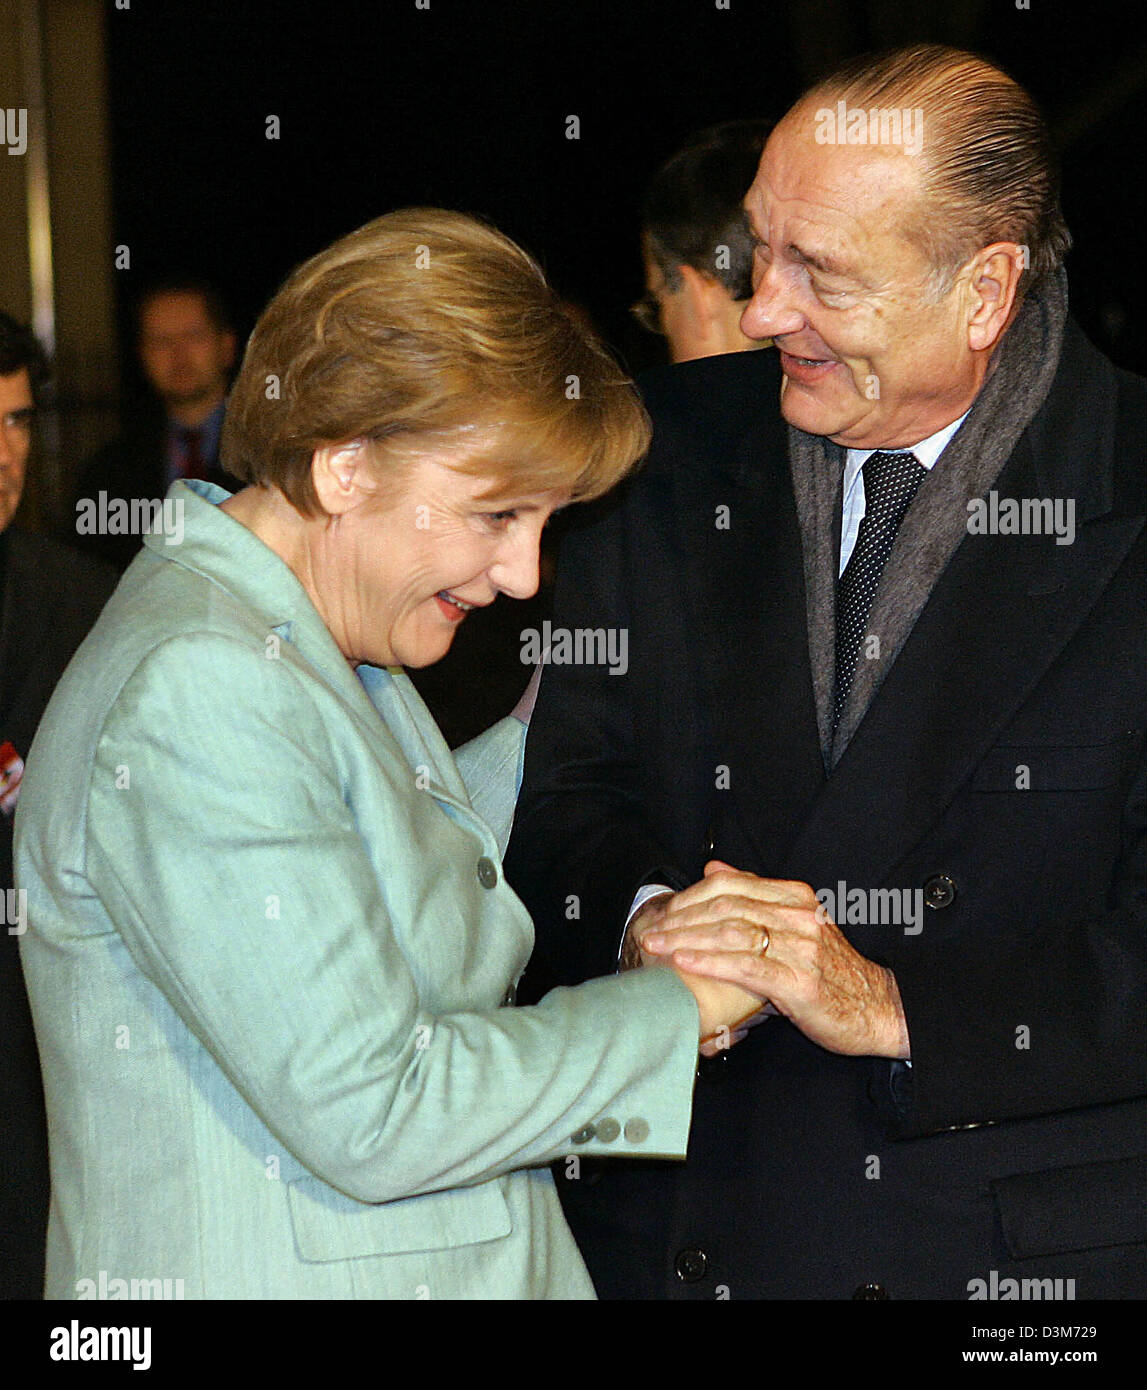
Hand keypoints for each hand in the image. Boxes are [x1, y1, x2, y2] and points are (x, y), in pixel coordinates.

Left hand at [639, 861, 909, 1058]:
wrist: (876, 1008)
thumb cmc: (831, 971)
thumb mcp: (795, 923)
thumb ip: (755, 894)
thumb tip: (714, 868)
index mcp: (795, 898)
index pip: (733, 886)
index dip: (691, 897)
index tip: (662, 911)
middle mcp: (798, 917)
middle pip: (727, 908)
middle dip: (682, 920)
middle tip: (651, 932)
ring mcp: (800, 948)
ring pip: (733, 934)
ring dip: (688, 940)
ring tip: (658, 947)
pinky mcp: (799, 981)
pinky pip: (746, 966)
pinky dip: (711, 962)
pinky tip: (686, 963)